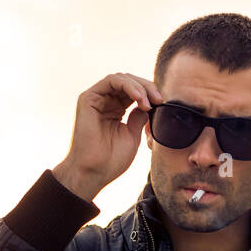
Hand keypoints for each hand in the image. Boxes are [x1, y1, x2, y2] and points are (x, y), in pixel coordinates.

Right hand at [52, 73, 163, 199]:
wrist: (93, 172)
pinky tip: (139, 98)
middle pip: (129, 82)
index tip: (162, 104)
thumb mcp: (132, 136)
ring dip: (139, 87)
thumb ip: (139, 118)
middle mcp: (105, 102)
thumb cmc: (111, 160)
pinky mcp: (88, 98)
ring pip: (121, 78)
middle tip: (159, 100)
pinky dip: (128, 85)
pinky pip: (111, 81)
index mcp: (115, 110)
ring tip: (148, 102)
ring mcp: (96, 99)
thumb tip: (148, 105)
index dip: (150, 94)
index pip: (134, 92)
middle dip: (147, 88)